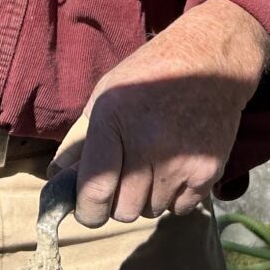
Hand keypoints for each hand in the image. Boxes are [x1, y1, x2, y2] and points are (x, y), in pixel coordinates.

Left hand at [49, 0, 269, 226]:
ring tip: (153, 165)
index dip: (87, 211)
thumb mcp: (107, 94)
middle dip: (118, 201)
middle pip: (124, 210)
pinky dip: (174, 197)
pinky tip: (175, 167)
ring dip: (147, 198)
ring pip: (151, 211)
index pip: (95, 191)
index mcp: (113, 121)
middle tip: (125, 177)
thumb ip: (81, 139)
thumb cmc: (152, 73)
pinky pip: (180, 208)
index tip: (88, 210)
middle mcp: (148, 145)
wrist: (212, 59)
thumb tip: (58, 177)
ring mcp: (181, 161)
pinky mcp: (208, 170)